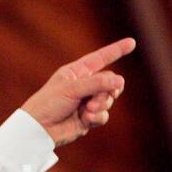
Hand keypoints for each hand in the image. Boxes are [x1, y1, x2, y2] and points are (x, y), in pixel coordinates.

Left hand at [21, 37, 135, 146]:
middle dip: (107, 90)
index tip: (132, 42)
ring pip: (109, 99)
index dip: (116, 50)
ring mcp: (87, 102)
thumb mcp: (72, 89)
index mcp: (77, 72)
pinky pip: (104, 115)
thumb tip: (120, 80)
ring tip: (87, 110)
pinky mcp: (89, 118)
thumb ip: (97, 83)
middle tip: (96, 98)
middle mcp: (84, 85)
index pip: (100, 58)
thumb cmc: (49, 103)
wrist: (40, 128)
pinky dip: (97, 117)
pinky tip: (85, 119)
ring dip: (101, 105)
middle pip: (110, 82)